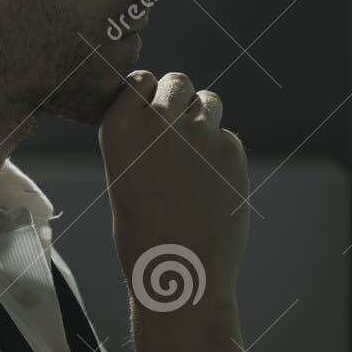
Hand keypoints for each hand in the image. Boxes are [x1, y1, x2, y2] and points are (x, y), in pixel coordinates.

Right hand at [98, 70, 249, 316]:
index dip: (148, 95)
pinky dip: (222, 154)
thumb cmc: (143, 231)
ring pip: (209, 101)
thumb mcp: (123, 175)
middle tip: (177, 135)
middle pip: (178, 81)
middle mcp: (158, 121)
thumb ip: (142, 135)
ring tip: (195, 162)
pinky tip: (211, 186)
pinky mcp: (231, 149)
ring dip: (204, 120)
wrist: (182, 272)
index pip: (140, 79)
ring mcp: (199, 132)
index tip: (150, 115)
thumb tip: (167, 105)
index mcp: (120, 126)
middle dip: (179, 100)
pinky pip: (227, 136)